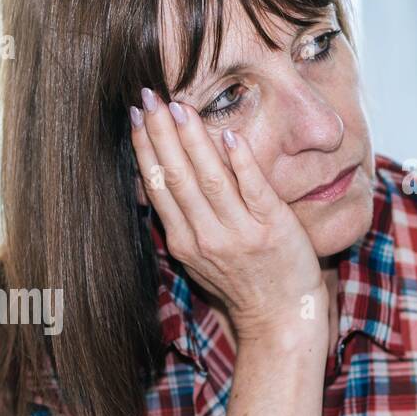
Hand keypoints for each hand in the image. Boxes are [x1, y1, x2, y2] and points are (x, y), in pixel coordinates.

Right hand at [131, 90, 326, 343]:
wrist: (281, 318)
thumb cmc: (241, 284)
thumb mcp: (201, 257)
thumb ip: (183, 220)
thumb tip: (162, 176)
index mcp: (184, 243)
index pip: (158, 186)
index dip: (144, 148)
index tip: (135, 116)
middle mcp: (206, 238)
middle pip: (177, 177)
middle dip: (159, 133)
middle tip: (147, 97)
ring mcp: (239, 233)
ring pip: (209, 179)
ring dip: (192, 140)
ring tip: (178, 107)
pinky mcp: (272, 229)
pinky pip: (254, 189)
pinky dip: (239, 162)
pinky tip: (228, 134)